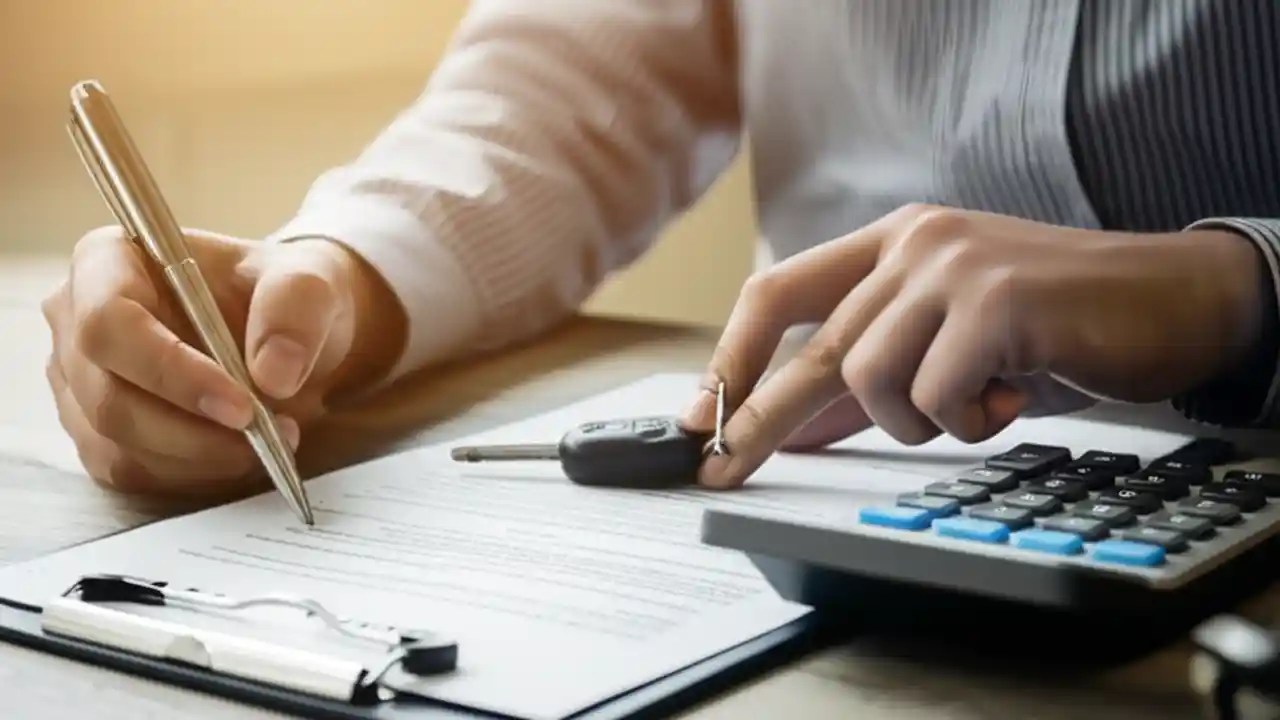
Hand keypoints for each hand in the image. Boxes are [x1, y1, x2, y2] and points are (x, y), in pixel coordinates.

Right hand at [42, 227, 404, 496]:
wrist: (283, 333)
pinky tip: (239, 452)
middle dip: (193, 429)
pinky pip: (132, 469)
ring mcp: (80, 380)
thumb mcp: (308, 279)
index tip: (241, 405)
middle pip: (108, 395)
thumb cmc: (280, 295)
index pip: (108, 322)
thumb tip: (274, 374)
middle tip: (268, 433)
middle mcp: (76, 320)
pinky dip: (193, 472)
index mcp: (109, 260)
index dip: (169, 370)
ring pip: (118, 442)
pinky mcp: (98, 431)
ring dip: (202, 455)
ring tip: (270, 439)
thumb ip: (296, 306)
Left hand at [682, 204, 1263, 487]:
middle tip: (721, 471)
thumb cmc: (1053, 329)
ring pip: (871, 378)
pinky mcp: (995, 301)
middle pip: (810, 347)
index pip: (778, 292)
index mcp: (892, 244)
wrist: (1169, 301)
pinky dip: (970, 419)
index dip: (730, 356)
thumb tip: (795, 429)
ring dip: (916, 420)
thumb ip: (870, 379)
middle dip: (761, 421)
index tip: (699, 415)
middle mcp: (913, 244)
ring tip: (972, 403)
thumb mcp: (946, 349)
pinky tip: (1011, 394)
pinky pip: (937, 393)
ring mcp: (953, 267)